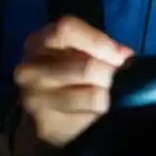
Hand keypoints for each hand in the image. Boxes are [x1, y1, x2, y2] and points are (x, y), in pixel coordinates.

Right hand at [12, 16, 133, 155]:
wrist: (40, 115)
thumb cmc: (67, 73)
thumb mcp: (80, 51)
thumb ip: (101, 47)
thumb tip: (125, 55)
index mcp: (39, 41)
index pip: (67, 30)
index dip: (99, 41)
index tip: (119, 56)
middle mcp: (30, 68)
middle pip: (87, 67)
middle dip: (109, 74)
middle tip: (111, 80)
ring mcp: (33, 99)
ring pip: (93, 95)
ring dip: (106, 96)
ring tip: (101, 97)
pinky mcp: (44, 126)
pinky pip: (89, 120)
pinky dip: (97, 116)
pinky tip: (90, 114)